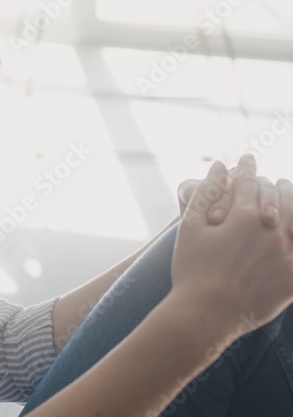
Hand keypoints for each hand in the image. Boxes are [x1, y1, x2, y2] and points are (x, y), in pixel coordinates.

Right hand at [171, 155, 292, 335]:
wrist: (205, 316)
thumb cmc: (191, 270)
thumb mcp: (190, 228)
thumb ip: (206, 193)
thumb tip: (220, 166)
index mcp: (246, 217)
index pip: (249, 182)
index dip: (246, 168)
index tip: (247, 158)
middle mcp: (273, 232)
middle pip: (280, 197)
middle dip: (274, 184)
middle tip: (271, 179)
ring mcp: (287, 256)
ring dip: (292, 203)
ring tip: (287, 197)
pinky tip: (291, 231)